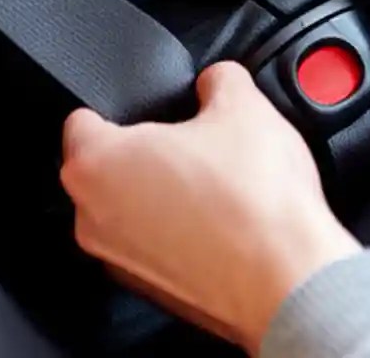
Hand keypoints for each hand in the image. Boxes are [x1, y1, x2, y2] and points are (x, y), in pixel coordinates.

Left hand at [60, 62, 360, 353]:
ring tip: (215, 186)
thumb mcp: (244, 106)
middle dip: (144, 153)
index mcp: (96, 163)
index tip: (148, 109)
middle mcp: (92, 217)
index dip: (118, 108)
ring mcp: (118, 259)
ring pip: (128, 210)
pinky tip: (222, 222)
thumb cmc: (255, 201)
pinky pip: (152, 246)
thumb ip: (218, 80)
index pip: (81, 119)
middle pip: (104, 168)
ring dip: (161, 195)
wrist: (287, 280)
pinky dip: (178, 233)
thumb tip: (217, 81)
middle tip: (194, 145)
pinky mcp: (150, 289)